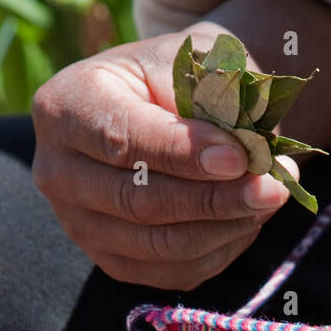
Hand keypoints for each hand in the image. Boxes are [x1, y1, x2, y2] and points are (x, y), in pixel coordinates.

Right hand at [31, 26, 296, 288]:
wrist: (161, 106)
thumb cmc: (176, 76)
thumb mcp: (192, 59)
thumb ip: (214, 95)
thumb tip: (246, 152)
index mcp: (65, 107)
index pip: (122, 141)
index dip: (184, 154)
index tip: (239, 157)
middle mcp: (57, 172)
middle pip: (139, 203)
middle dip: (214, 199)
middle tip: (272, 188)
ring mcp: (80, 225)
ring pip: (160, 246)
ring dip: (225, 228)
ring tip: (269, 198)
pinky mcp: (113, 262)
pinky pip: (174, 272)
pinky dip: (221, 250)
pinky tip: (246, 220)